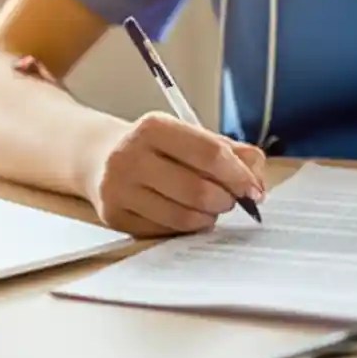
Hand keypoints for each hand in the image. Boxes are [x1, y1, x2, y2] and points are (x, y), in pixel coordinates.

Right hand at [86, 112, 266, 236]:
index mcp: (153, 127)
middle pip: (199, 190)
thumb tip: (257, 181)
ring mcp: (118, 188)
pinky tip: (186, 215)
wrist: (98, 156)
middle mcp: (130, 156)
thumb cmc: (156, 148)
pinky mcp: (114, 215)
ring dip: (209, 217)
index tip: (255, 189)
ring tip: (211, 208)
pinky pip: (165, 230)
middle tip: (231, 200)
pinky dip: (186, 227)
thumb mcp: (189, 136)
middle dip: (226, 200)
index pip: (210, 154)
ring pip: (183, 216)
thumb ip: (230, 152)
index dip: (240, 175)